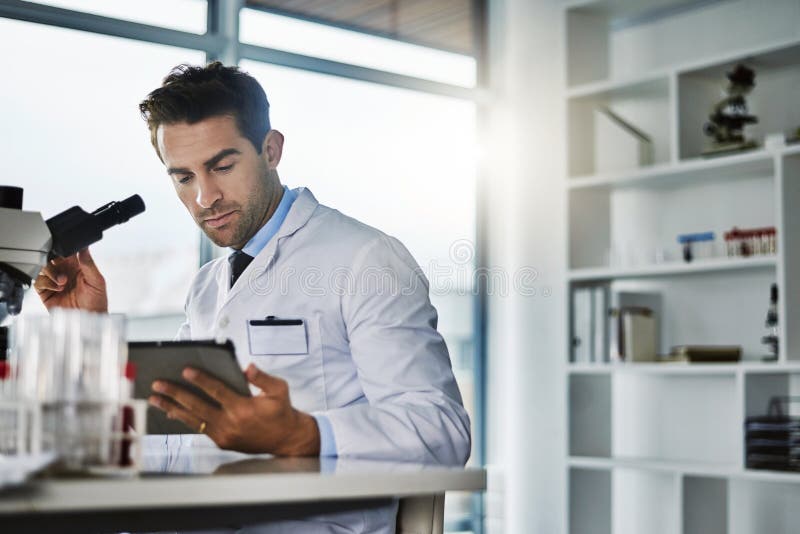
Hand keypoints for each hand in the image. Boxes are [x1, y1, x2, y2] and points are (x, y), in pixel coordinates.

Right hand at [33, 248, 107, 312]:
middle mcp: (64, 272)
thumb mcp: (97, 281)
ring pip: (43, 268)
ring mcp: (54, 282)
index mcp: (77, 267)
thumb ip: (89, 264)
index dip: (64, 250)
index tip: (65, 253)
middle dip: (55, 261)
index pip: (66, 252)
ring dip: (52, 272)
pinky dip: (46, 283)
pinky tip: (57, 288)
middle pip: (51, 258)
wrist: (89, 321)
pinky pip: (38, 282)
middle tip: (63, 269)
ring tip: (63, 282)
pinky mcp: (46, 293)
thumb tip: (85, 247)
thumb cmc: (97, 302)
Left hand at [148, 364, 320, 455]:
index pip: (217, 391)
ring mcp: (224, 435)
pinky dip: (185, 419)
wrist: (286, 439)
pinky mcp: (222, 442)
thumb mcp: (280, 389)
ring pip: (193, 420)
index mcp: (244, 408)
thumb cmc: (281, 411)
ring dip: (172, 408)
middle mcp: (230, 423)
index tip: (185, 370)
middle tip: (158, 384)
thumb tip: (247, 367)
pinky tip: (172, 411)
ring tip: (155, 399)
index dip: (201, 380)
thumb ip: (262, 378)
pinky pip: (200, 429)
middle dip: (175, 394)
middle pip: (197, 406)